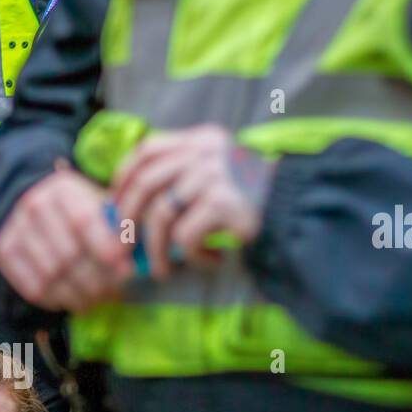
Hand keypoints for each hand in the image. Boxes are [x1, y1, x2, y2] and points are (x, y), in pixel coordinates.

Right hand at [0, 164, 131, 311]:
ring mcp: (14, 229)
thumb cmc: (84, 213)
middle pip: (68, 255)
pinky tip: (75, 299)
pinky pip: (33, 288)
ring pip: (51, 277)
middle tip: (115, 292)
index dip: (105, 250)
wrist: (40, 210)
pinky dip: (58, 300)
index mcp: (63, 189)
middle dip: (97, 280)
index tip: (126, 271)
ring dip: (80, 295)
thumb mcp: (104, 209)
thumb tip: (135, 265)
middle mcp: (33, 205)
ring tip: (98, 299)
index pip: (83, 222)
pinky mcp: (3, 252)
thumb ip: (121, 230)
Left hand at [113, 125, 274, 278]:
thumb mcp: (217, 172)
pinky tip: (209, 262)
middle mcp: (205, 153)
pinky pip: (185, 236)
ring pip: (160, 215)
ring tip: (162, 270)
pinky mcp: (221, 204)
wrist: (296, 208)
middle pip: (146, 184)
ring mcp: (213, 176)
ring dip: (156, 250)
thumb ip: (182, 175)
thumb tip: (127, 207)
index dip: (124, 176)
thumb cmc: (251, 198)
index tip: (115, 202)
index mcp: (201, 140)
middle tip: (125, 248)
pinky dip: (191, 256)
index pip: (148, 149)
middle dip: (127, 220)